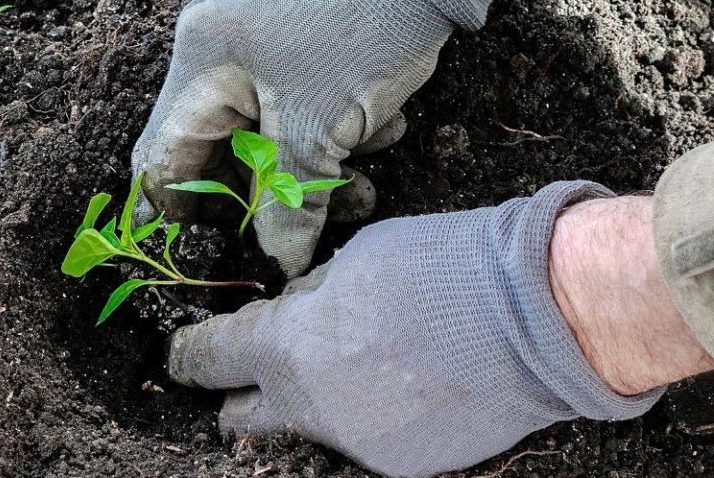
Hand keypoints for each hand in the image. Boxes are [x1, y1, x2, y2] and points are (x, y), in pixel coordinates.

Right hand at [131, 0, 489, 275]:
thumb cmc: (364, 36)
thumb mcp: (322, 135)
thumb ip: (287, 208)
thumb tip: (276, 269)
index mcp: (199, 64)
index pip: (162, 156)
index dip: (180, 214)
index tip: (214, 256)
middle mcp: (210, 50)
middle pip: (215, 152)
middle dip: (266, 194)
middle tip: (307, 226)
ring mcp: (248, 45)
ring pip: (262, 137)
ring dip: (309, 170)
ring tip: (365, 185)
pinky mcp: (287, 46)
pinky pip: (289, 110)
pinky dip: (326, 134)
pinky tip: (377, 130)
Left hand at [167, 182, 661, 477]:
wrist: (540, 318)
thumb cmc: (443, 270)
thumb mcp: (353, 262)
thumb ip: (310, 297)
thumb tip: (298, 309)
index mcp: (285, 350)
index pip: (208, 360)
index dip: (189, 354)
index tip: (179, 353)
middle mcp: (313, 409)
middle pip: (242, 418)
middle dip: (237, 394)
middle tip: (245, 372)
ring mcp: (359, 444)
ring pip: (312, 427)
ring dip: (316, 399)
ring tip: (352, 363)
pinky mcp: (405, 465)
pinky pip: (365, 438)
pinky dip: (368, 413)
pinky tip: (398, 383)